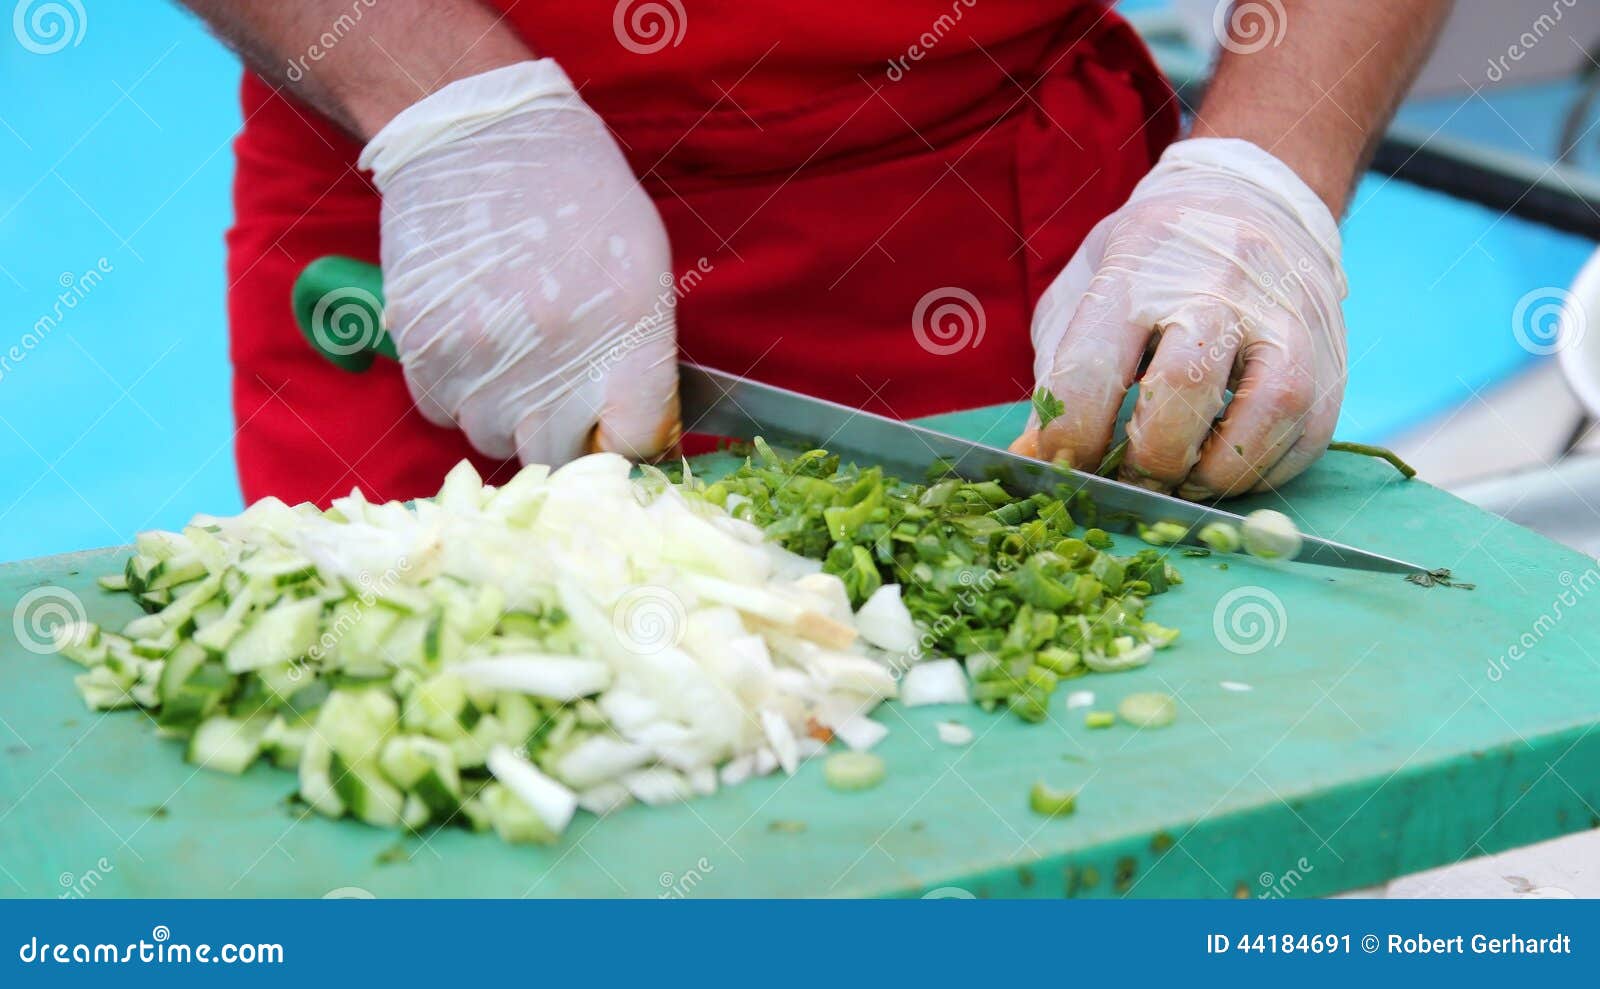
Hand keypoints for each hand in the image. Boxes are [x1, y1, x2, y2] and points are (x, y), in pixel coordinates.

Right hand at [360, 60, 678, 464]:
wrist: (479, 135)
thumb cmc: (574, 192)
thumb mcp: (643, 264)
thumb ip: (642, 354)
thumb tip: (635, 427)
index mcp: (626, 333)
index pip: (633, 442)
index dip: (627, 441)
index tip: (616, 426)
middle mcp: (553, 357)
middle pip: (554, 452)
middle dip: (560, 432)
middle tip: (557, 391)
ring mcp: (481, 358)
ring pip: (491, 436)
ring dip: (503, 412)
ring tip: (511, 352)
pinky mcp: (423, 348)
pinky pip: (440, 410)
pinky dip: (456, 391)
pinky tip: (470, 342)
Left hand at [1012, 138, 1346, 498]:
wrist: (1248, 200)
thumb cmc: (1149, 261)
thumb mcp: (1085, 289)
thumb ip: (1057, 373)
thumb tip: (1037, 457)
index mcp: (1136, 272)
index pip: (1092, 369)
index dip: (1071, 437)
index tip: (1065, 467)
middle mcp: (1216, 287)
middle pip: (1183, 388)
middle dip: (1149, 459)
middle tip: (1132, 481)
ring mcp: (1283, 318)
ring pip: (1265, 412)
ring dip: (1217, 473)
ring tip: (1185, 483)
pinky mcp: (1328, 355)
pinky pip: (1306, 433)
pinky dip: (1262, 471)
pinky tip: (1227, 466)